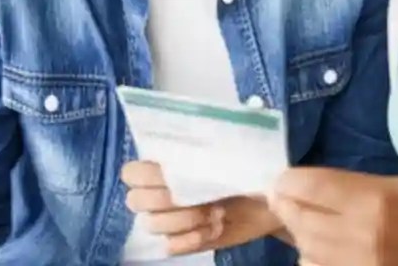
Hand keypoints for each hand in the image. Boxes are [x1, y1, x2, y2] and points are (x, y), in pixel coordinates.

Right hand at [121, 161, 280, 254]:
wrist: (267, 197)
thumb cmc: (243, 168)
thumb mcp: (224, 152)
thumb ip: (198, 152)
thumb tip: (186, 151)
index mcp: (163, 166)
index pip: (130, 173)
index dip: (142, 175)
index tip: (167, 175)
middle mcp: (160, 194)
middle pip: (135, 201)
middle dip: (164, 200)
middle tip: (195, 196)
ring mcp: (171, 220)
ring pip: (153, 224)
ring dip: (183, 219)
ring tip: (215, 213)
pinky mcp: (185, 242)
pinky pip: (170, 246)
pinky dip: (189, 239)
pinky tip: (212, 230)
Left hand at [269, 168, 397, 265]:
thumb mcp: (391, 186)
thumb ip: (346, 187)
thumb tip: (299, 187)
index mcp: (371, 200)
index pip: (306, 185)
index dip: (285, 181)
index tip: (280, 181)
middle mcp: (360, 235)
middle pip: (298, 218)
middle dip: (285, 206)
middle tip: (280, 200)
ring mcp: (358, 265)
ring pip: (303, 249)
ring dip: (298, 234)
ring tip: (304, 224)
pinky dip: (313, 259)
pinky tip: (321, 250)